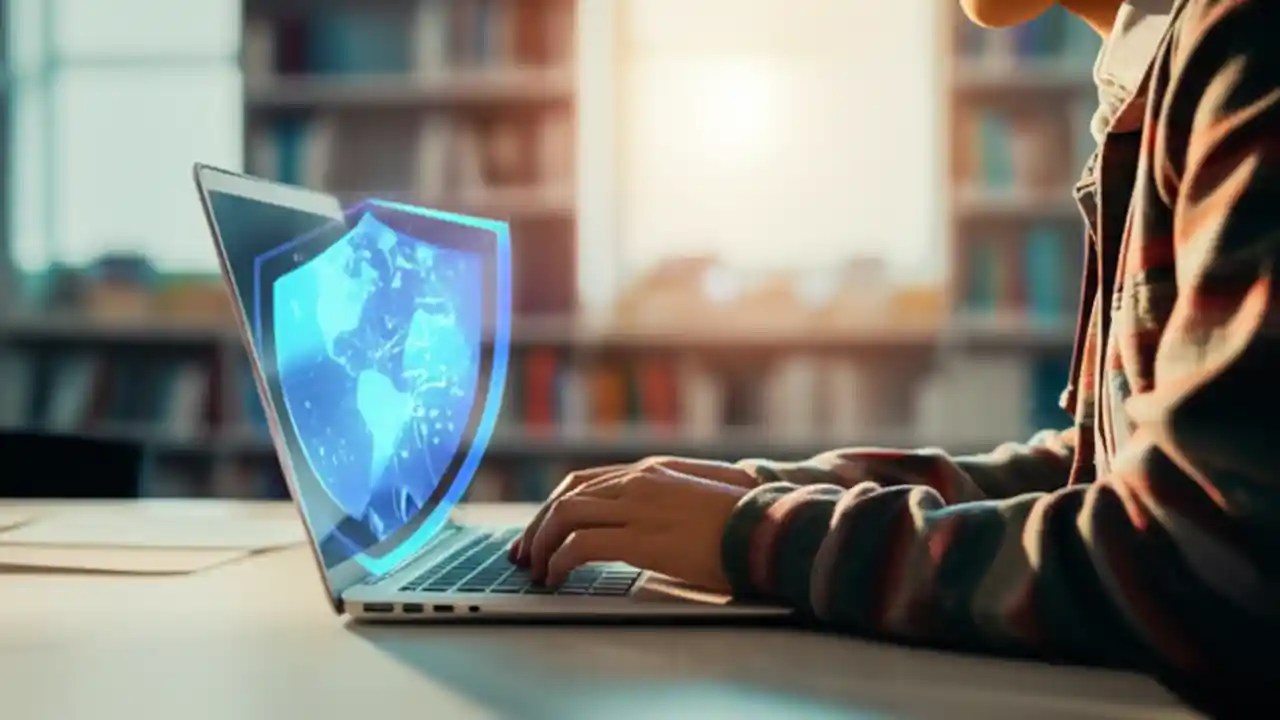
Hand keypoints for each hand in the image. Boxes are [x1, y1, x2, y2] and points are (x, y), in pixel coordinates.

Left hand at [512, 458, 756, 589]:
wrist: (770, 530)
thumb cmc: (745, 522)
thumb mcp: (701, 499)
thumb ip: (668, 500)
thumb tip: (650, 521)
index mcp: (651, 471)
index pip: (583, 481)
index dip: (553, 507)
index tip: (538, 532)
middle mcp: (639, 481)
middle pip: (566, 495)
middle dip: (537, 526)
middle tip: (524, 555)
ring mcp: (639, 506)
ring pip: (565, 515)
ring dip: (543, 544)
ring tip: (538, 571)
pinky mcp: (642, 538)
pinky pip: (581, 546)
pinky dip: (559, 562)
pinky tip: (557, 578)